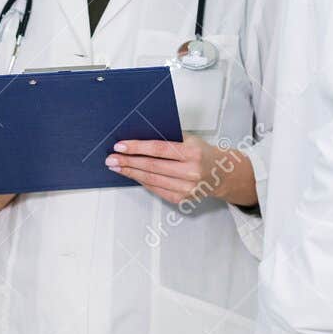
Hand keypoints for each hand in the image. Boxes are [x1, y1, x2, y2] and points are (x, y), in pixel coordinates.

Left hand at [105, 136, 256, 207]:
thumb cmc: (202, 153)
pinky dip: (141, 181)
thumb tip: (139, 134)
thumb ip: (168, 137)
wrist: (221, 174)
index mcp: (193, 153)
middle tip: (112, 158)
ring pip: (151, 180)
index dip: (137, 148)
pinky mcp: (181, 199)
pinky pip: (156, 189)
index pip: (159, 149)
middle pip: (152, 166)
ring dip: (131, 173)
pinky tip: (132, 175)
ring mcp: (186, 188)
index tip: (120, 146)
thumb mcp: (190, 139)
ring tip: (117, 166)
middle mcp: (191, 172)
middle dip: (128, 162)